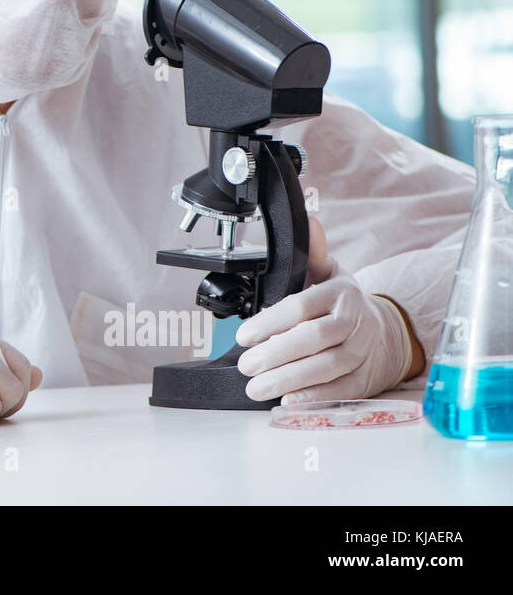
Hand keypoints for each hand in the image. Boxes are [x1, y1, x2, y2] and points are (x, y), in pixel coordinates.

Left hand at [235, 220, 413, 403]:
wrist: (380, 327)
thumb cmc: (339, 300)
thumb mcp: (327, 271)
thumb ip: (311, 252)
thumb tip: (308, 222)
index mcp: (340, 292)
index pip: (301, 307)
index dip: (271, 322)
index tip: (244, 336)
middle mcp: (355, 320)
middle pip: (315, 339)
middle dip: (277, 354)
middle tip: (246, 366)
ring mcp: (364, 349)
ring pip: (329, 366)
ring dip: (291, 380)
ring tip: (257, 387)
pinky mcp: (366, 375)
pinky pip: (343, 389)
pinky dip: (316, 397)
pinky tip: (289, 400)